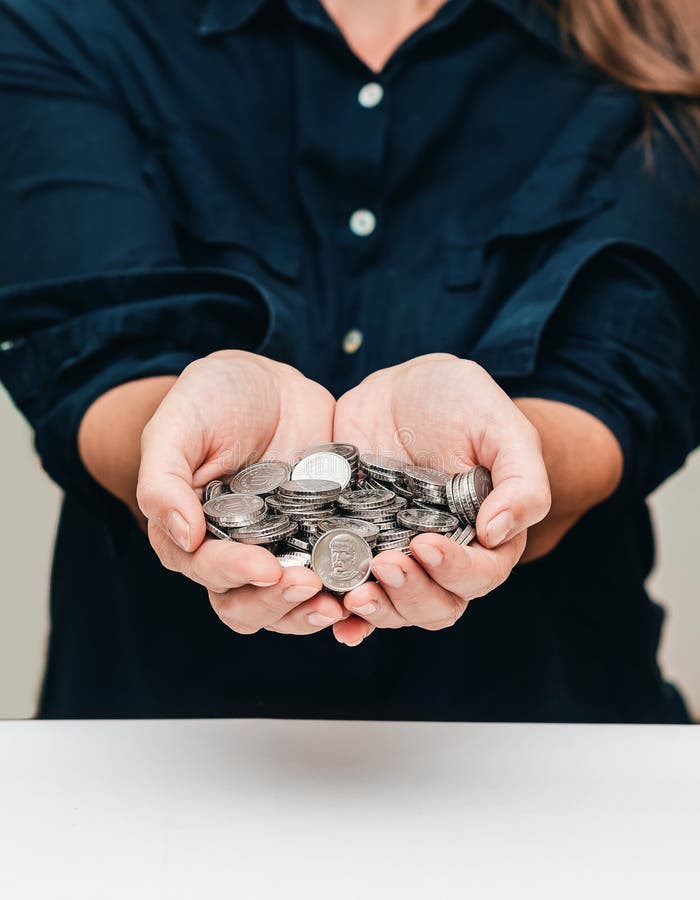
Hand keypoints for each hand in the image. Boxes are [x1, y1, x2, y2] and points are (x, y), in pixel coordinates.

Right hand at [137, 350, 349, 635]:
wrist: (268, 384)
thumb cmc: (210, 398)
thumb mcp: (178, 425)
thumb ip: (164, 480)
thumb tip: (184, 536)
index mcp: (191, 532)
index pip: (206, 568)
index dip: (234, 574)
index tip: (266, 567)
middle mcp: (233, 553)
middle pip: (246, 605)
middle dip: (277, 602)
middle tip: (310, 585)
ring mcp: (280, 551)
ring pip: (288, 605)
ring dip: (310, 612)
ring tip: (340, 601)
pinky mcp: (320, 541)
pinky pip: (332, 580)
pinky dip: (347, 596)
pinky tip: (367, 595)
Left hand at [331, 353, 550, 645]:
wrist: (398, 389)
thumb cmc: (460, 402)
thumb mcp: (500, 425)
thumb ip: (520, 479)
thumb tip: (497, 534)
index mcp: (486, 535)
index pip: (480, 575)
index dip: (456, 570)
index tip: (426, 544)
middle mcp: (442, 557)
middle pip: (436, 605)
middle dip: (411, 594)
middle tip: (384, 565)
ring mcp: (396, 555)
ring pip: (394, 608)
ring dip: (376, 609)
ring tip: (352, 595)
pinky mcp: (355, 548)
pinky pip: (349, 592)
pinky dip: (342, 613)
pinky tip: (331, 613)